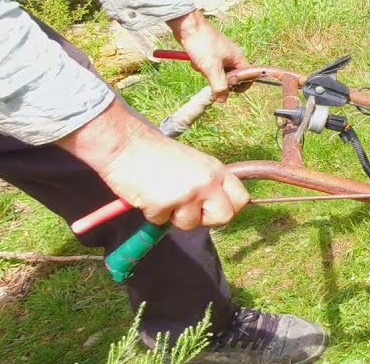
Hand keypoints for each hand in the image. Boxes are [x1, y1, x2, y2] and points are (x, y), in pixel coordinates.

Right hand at [58, 98, 249, 228]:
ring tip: (162, 194)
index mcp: (217, 169)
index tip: (213, 209)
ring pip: (190, 224)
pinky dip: (152, 213)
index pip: (242, 199)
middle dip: (206, 219)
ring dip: (173, 216)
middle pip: (225, 217)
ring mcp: (188, 193)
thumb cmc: (157, 154)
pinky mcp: (164, 203)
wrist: (127, 144)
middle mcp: (207, 181)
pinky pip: (161, 222)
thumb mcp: (194, 163)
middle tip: (187, 210)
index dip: (229, 208)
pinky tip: (147, 194)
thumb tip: (215, 207)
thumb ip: (208, 182)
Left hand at [167, 10, 248, 102]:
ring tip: (201, 63)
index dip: (238, 86)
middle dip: (217, 78)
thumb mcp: (212, 68)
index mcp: (238, 58)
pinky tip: (196, 59)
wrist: (189, 26)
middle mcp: (232, 57)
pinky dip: (202, 66)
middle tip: (210, 73)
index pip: (247, 78)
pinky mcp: (211, 53)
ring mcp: (221, 55)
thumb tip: (223, 100)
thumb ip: (219, 85)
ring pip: (217, 72)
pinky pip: (209, 66)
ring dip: (207, 72)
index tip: (226, 88)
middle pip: (230, 77)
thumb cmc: (203, 44)